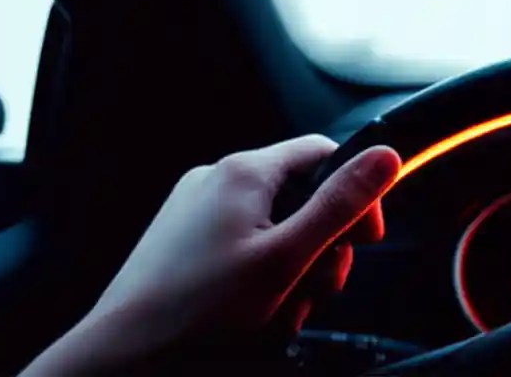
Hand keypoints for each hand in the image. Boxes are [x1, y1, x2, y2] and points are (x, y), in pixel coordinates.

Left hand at [22, 136, 400, 375]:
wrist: (123, 355)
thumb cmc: (198, 311)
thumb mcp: (287, 259)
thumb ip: (340, 206)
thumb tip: (387, 156)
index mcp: (245, 172)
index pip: (325, 154)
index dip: (355, 196)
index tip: (364, 239)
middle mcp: (218, 179)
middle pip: (302, 197)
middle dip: (320, 248)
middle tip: (312, 289)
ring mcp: (197, 210)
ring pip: (276, 228)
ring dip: (292, 271)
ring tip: (275, 310)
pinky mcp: (184, 240)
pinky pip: (243, 246)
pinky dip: (259, 277)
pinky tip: (250, 314)